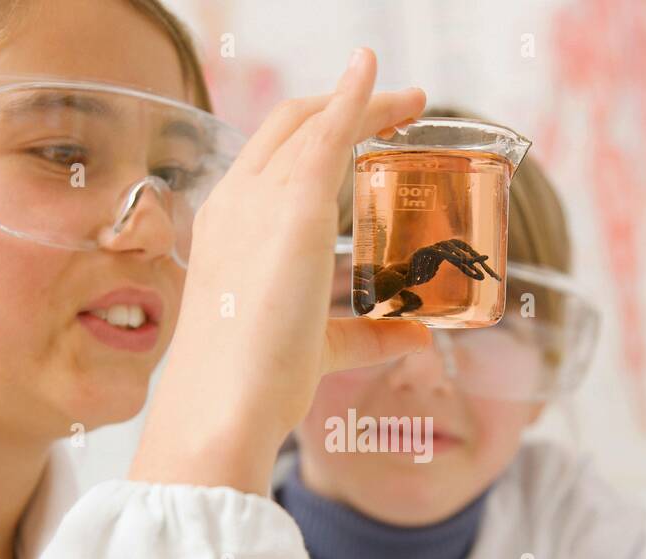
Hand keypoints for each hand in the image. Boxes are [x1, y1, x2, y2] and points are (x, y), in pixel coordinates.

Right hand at [130, 49, 430, 492]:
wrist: (228, 401)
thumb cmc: (257, 383)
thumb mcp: (319, 347)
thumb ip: (367, 335)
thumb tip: (417, 336)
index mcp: (229, 228)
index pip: (271, 159)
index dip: (317, 133)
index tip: (359, 125)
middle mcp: (237, 203)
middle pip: (290, 126)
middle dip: (342, 104)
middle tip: (399, 107)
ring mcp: (259, 200)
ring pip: (312, 123)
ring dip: (364, 101)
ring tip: (410, 101)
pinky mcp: (293, 208)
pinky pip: (327, 132)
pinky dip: (354, 95)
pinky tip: (374, 69)